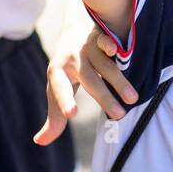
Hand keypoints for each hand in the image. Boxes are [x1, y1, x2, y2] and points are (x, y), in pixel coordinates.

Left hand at [35, 25, 135, 144]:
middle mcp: (73, 59)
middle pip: (90, 80)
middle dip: (105, 97)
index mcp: (58, 72)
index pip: (60, 88)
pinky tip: (120, 52)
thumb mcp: (56, 89)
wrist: (73, 29)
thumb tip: (39, 141)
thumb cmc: (66, 68)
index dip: (65, 100)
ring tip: (133, 99)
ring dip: (119, 82)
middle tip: (119, 116)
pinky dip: (113, 46)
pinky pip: (107, 41)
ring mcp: (87, 47)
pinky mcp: (101, 36)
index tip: (72, 114)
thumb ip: (53, 117)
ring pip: (105, 66)